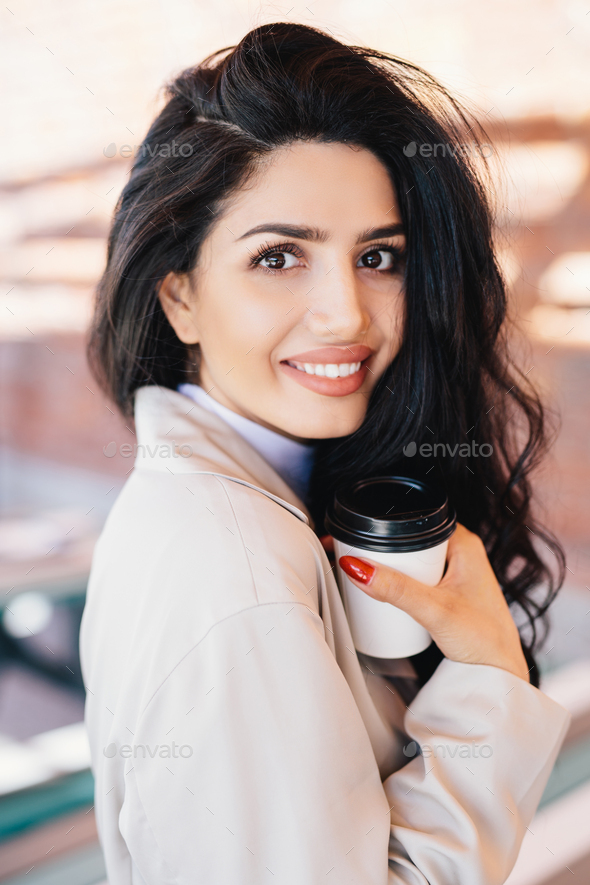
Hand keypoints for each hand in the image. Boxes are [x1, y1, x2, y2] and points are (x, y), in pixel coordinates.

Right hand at [337, 523, 529, 682]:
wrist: (499, 673)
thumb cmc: (485, 641)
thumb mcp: (434, 610)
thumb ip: (396, 590)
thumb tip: (359, 569)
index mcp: (464, 543)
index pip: (418, 520)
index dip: (387, 525)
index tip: (360, 537)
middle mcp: (462, 552)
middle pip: (411, 540)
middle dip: (385, 550)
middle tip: (364, 563)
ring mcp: (457, 572)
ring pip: (414, 560)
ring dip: (393, 568)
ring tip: (373, 579)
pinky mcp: (451, 590)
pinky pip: (419, 576)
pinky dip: (402, 582)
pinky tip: (391, 593)